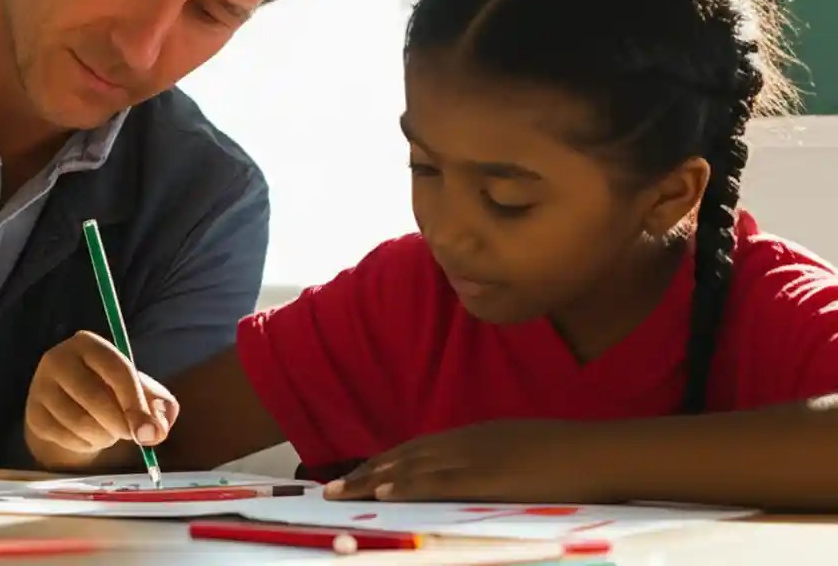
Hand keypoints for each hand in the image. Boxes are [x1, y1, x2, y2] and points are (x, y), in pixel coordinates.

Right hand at [24, 330, 178, 470]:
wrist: (70, 407)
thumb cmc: (111, 393)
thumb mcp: (139, 391)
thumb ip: (159, 406)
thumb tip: (157, 429)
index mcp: (89, 344)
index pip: (117, 371)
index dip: (137, 404)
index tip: (150, 432)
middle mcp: (59, 358)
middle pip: (96, 398)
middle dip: (121, 425)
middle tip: (133, 436)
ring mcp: (41, 386)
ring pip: (81, 422)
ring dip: (104, 436)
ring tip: (109, 432)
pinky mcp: (34, 414)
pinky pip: (66, 438)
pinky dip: (85, 445)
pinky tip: (88, 436)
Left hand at [322, 420, 617, 502]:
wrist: (602, 452)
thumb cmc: (572, 459)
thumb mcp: (522, 456)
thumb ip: (494, 465)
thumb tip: (478, 482)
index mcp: (474, 437)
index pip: (416, 451)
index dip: (382, 463)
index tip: (355, 476)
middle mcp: (466, 442)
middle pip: (403, 457)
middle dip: (364, 473)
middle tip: (329, 490)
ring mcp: (475, 457)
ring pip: (411, 467)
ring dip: (371, 479)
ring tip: (338, 493)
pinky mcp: (487, 476)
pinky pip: (439, 481)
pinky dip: (408, 484)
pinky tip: (383, 490)